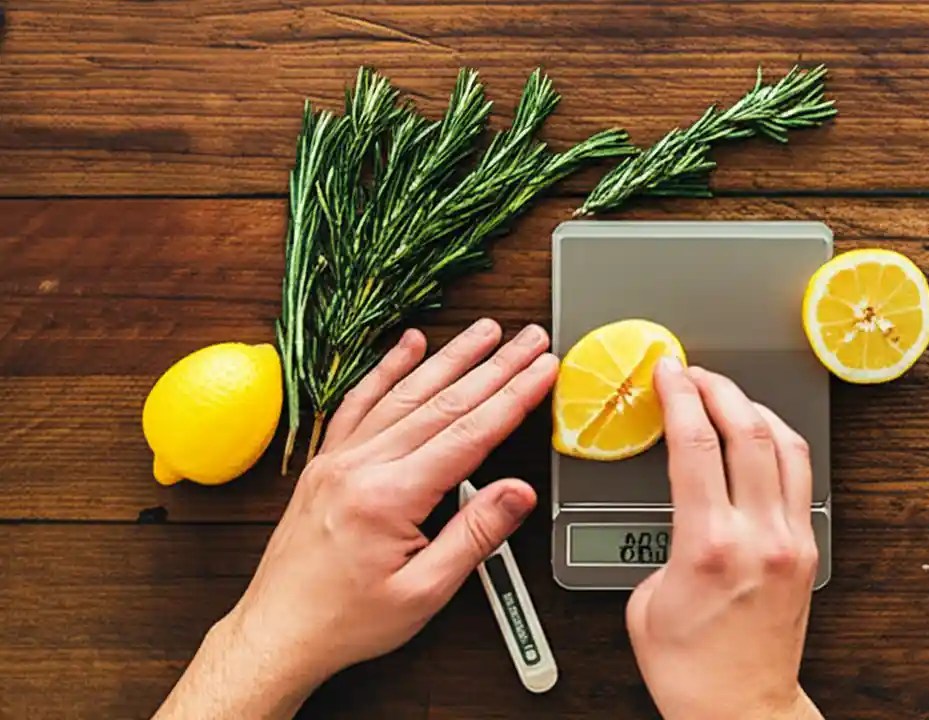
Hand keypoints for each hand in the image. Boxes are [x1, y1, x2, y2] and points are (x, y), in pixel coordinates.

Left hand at [156, 319, 557, 718]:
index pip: (469, 434)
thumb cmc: (347, 621)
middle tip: (529, 339)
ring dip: (450, 357)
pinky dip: (386, 369)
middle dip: (494, 366)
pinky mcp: (325, 462)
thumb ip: (475, 536)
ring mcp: (338, 459)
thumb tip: (518, 493)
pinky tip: (409, 345)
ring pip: (404, 393)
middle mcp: (360, 467)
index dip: (513, 397)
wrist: (278, 633)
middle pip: (442, 403)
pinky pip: (358, 402)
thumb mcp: (424, 592)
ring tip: (485, 331)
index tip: (543, 369)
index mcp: (388, 498)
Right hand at [627, 360, 822, 719]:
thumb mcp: (645, 599)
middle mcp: (759, 537)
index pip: (696, 445)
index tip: (667, 372)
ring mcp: (790, 541)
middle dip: (717, 387)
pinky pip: (799, 478)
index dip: (679, 396)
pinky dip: (778, 444)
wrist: (739, 710)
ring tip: (728, 394)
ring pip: (786, 446)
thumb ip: (658, 543)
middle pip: (747, 430)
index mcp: (709, 547)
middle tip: (693, 372)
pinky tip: (759, 437)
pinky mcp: (806, 552)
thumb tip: (675, 508)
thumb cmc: (689, 669)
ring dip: (754, 408)